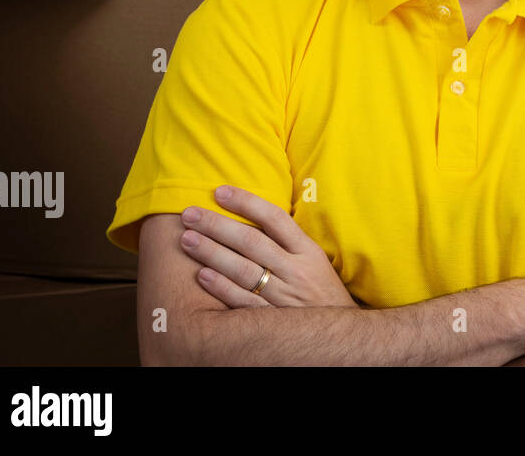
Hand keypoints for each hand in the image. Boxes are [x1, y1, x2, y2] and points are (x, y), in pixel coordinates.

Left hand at [179, 184, 356, 309]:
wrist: (337, 333)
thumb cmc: (321, 290)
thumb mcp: (314, 260)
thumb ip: (288, 241)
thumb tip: (252, 214)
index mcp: (307, 251)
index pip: (275, 219)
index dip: (246, 203)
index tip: (220, 192)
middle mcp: (295, 271)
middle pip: (252, 242)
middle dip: (217, 225)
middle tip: (189, 214)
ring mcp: (283, 296)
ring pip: (243, 270)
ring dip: (212, 253)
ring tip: (187, 239)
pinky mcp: (272, 320)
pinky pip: (243, 301)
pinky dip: (222, 288)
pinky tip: (202, 275)